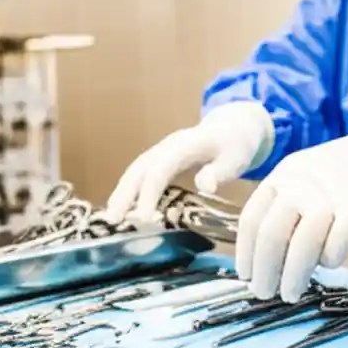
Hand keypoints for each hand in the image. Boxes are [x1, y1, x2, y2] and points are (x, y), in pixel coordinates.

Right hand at [105, 102, 273, 222]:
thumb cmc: (236, 145)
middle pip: (139, 169)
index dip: (149, 193)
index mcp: (184, 145)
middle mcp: (167, 147)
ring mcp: (161, 153)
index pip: (160, 170)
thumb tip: (204, 186)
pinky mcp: (160, 160)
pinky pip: (140, 175)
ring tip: (110, 218)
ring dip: (121, 194)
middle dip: (124, 194)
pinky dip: (128, 191)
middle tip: (112, 220)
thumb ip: (220, 172)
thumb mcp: (236, 158)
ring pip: (135, 171)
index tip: (142, 218)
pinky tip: (123, 209)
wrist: (233, 127)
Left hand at [236, 79, 347, 301]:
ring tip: (290, 294)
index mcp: (283, 175)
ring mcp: (331, 193)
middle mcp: (301, 182)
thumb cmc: (347, 174)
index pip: (252, 219)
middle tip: (264, 293)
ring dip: (293, 276)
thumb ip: (286, 207)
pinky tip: (330, 264)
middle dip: (264, 271)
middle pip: (271, 234)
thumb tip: (263, 257)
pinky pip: (337, 242)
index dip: (245, 252)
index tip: (245, 276)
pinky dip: (329, 260)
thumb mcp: (307, 177)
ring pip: (302, 244)